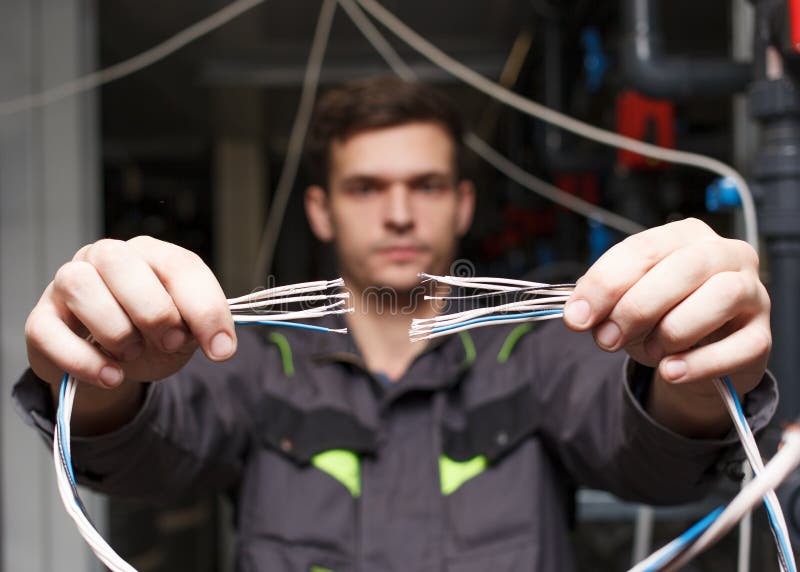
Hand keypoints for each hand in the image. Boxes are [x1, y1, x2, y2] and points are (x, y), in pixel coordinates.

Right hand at [25, 236, 236, 387]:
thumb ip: (199, 328)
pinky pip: (50, 332)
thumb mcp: (185, 332)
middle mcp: (107, 258)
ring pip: (80, 287)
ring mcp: (68, 284)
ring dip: (116, 329)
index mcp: (152, 254)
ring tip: (132, 354)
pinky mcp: (42, 319)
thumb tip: (220, 344)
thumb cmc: (152, 337)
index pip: (180, 265)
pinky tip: (111, 376)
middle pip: (121, 263)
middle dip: (154, 311)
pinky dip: (84, 361)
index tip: (221, 349)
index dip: (205, 308)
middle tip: (170, 342)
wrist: (113, 365)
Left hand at [563, 218, 769, 401]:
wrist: (696, 355)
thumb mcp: (625, 304)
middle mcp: (724, 255)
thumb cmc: (661, 317)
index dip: (605, 284)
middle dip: (635, 307)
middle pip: (682, 268)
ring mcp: (751, 292)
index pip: (643, 249)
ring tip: (651, 350)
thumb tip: (579, 315)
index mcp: (683, 237)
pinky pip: (739, 347)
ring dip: (673, 330)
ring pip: (719, 298)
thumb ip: (604, 304)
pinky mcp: (762, 334)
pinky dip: (698, 364)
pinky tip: (671, 370)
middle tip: (607, 338)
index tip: (577, 316)